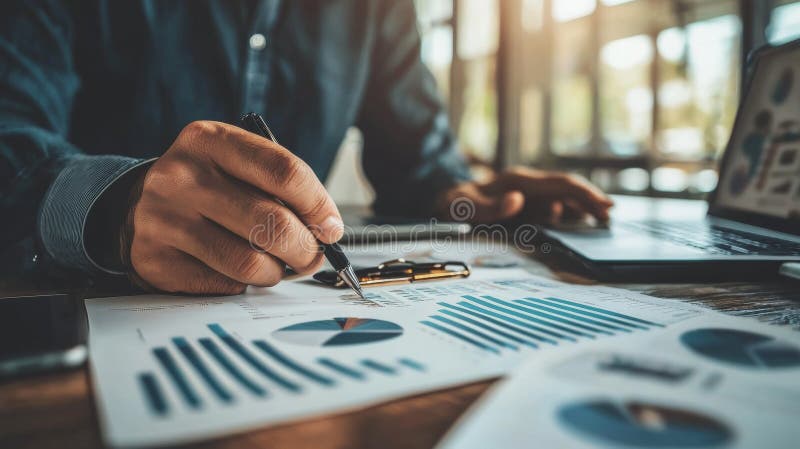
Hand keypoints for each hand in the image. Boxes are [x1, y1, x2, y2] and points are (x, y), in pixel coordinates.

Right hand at [123, 121, 342, 293]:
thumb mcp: (237, 165)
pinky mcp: (157, 260)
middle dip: (306, 248)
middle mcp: (182, 177)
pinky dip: (243, 283)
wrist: (139, 206)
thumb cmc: (208, 186)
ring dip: (277, 272)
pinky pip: (225, 284)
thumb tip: (327, 229)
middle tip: (311, 255)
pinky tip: (235, 268)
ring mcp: (165, 219)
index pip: (284, 171)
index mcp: (210, 141)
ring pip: (251, 263)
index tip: (331, 225)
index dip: (319, 204)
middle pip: (273, 223)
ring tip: (276, 265)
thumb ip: (282, 187)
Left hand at [434, 167, 613, 224]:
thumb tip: (517, 201)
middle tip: (610, 215)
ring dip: (583, 206)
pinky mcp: (525, 203)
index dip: (584, 193)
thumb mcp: (464, 206)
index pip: (560, 184)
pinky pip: (553, 205)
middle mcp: (527, 184)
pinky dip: (569, 211)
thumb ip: (490, 207)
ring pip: (563, 196)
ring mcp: (527, 193)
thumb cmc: (455, 203)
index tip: (603, 204)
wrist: (443, 200)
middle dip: (590, 199)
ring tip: (602, 218)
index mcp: (518, 181)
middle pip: (567, 188)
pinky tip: (581, 220)